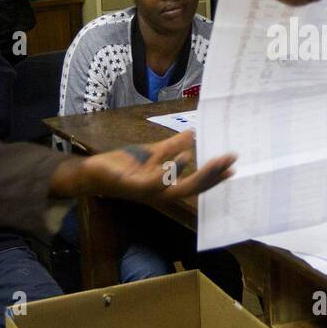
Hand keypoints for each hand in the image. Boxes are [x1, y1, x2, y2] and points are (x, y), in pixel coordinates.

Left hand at [49, 131, 234, 203]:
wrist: (93, 172)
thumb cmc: (122, 165)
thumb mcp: (152, 153)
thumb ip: (172, 146)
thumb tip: (194, 135)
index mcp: (166, 184)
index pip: (195, 183)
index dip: (214, 177)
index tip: (233, 168)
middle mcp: (160, 191)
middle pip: (192, 187)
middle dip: (213, 176)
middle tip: (231, 162)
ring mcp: (148, 191)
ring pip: (178, 187)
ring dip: (198, 174)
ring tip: (214, 159)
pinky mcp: (134, 186)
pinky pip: (157, 181)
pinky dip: (171, 171)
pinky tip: (183, 158)